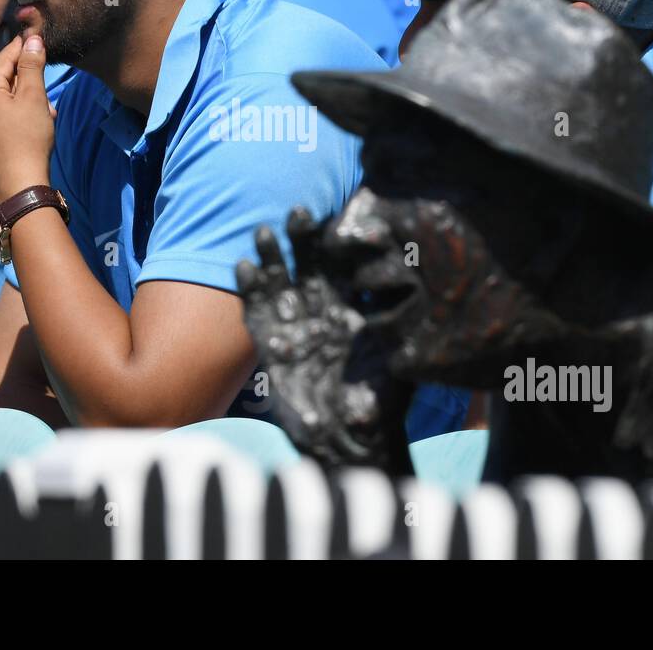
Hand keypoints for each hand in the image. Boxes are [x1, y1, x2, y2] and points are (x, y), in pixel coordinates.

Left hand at [0, 33, 53, 202]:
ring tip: (41, 116)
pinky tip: (23, 130)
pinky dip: (7, 121)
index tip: (32, 35)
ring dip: (19, 104)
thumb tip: (31, 39)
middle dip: (24, 84)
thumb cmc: (29, 140)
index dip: (21, 48)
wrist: (19, 187)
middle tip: (45, 95)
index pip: (3, 59)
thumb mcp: (34, 98)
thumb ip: (31, 65)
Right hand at [236, 208, 412, 472]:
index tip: (341, 218)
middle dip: (303, 238)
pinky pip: (256, 311)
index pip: (343, 263)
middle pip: (308, 263)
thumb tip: (407, 272)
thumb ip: (396, 314)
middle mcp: (320, 310)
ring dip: (272, 256)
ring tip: (265, 231)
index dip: (340, 241)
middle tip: (301, 212)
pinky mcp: (269, 345)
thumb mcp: (396, 350)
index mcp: (352, 307)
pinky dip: (250, 289)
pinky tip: (245, 266)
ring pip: (278, 280)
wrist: (349, 441)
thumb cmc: (379, 398)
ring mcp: (292, 326)